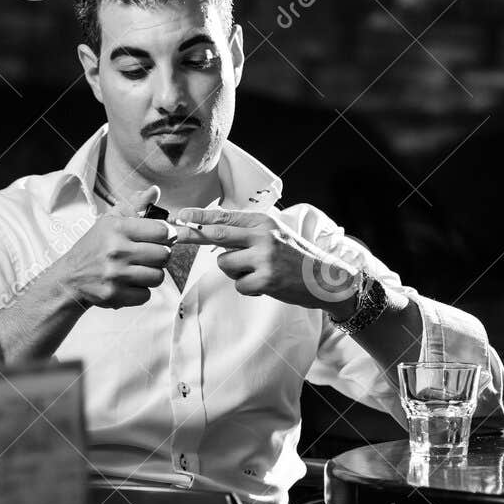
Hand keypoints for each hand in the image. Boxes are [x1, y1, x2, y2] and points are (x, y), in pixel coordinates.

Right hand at [56, 185, 172, 308]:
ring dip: (151, 275)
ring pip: (158, 276)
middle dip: (159, 256)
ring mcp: (116, 274)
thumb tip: (155, 191)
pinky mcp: (115, 294)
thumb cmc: (93, 248)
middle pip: (164, 255)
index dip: (166, 236)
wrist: (70, 278)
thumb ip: (134, 206)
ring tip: (138, 270)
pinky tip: (129, 284)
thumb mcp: (109, 222)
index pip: (162, 231)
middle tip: (148, 256)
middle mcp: (116, 250)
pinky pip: (146, 295)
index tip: (160, 239)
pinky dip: (141, 292)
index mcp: (117, 228)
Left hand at [171, 205, 358, 309]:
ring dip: (234, 271)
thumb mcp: (274, 236)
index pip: (226, 217)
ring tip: (255, 272)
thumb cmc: (296, 258)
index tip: (181, 215)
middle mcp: (263, 236)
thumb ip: (247, 234)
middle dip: (194, 235)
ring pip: (225, 263)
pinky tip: (264, 285)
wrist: (326, 279)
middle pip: (218, 234)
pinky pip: (239, 285)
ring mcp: (265, 257)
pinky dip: (247, 288)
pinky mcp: (266, 279)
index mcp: (264, 222)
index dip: (200, 216)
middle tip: (177, 235)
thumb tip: (213, 233)